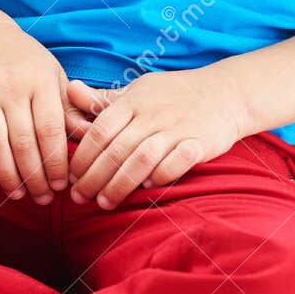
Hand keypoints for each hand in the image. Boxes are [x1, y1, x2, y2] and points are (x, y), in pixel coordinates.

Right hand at [0, 24, 92, 203]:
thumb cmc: (26, 61)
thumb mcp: (54, 76)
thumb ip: (70, 108)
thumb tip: (89, 137)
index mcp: (40, 81)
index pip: (50, 129)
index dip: (57, 161)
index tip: (62, 185)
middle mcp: (12, 86)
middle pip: (23, 140)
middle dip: (35, 175)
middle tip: (42, 198)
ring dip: (5, 172)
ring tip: (17, 194)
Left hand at [66, 66, 246, 208]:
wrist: (225, 92)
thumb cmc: (173, 95)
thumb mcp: (136, 91)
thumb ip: (103, 99)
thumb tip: (69, 90)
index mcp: (133, 102)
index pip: (99, 131)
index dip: (82, 157)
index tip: (70, 177)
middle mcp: (152, 115)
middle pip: (116, 150)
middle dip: (93, 178)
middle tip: (79, 198)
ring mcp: (177, 128)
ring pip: (141, 159)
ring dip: (120, 184)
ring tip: (104, 203)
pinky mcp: (200, 142)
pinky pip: (177, 162)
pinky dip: (161, 176)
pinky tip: (147, 189)